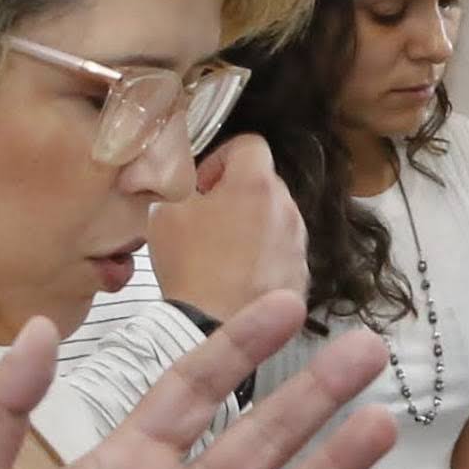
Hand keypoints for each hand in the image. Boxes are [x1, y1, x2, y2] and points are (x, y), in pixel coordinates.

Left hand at [0, 292, 405, 468]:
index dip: (239, 346)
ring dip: (336, 465)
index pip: (196, 391)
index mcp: (130, 467)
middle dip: (315, 393)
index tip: (287, 305)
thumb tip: (41, 326)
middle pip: (262, 438)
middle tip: (368, 350)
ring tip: (383, 424)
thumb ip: (2, 407)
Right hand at [146, 132, 309, 319]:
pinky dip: (263, 256)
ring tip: (220, 251)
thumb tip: (193, 186)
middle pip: (264, 182)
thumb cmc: (189, 264)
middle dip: (236, 193)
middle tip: (206, 218)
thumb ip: (182, 186)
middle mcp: (287, 208)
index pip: (249, 144)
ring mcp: (298, 243)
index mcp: (255, 184)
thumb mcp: (166, 212)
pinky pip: (281, 252)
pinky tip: (236, 275)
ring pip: (275, 218)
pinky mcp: (302, 274)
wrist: (213, 325)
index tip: (203, 185)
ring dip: (251, 225)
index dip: (221, 158)